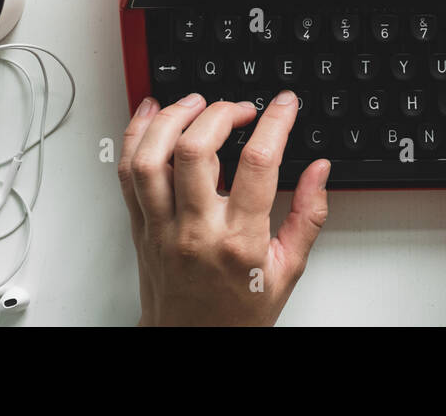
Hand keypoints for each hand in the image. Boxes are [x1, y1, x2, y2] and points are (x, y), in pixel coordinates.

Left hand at [117, 91, 329, 325]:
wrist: (192, 344)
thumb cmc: (237, 314)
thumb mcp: (288, 269)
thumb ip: (308, 215)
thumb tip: (319, 170)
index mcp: (239, 240)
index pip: (259, 163)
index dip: (275, 123)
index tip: (284, 105)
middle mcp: (196, 231)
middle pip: (198, 150)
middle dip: (221, 113)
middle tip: (241, 108)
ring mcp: (162, 228)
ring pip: (152, 158)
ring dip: (172, 118)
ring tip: (195, 102)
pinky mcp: (140, 227)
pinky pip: (127, 174)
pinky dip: (135, 136)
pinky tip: (152, 115)